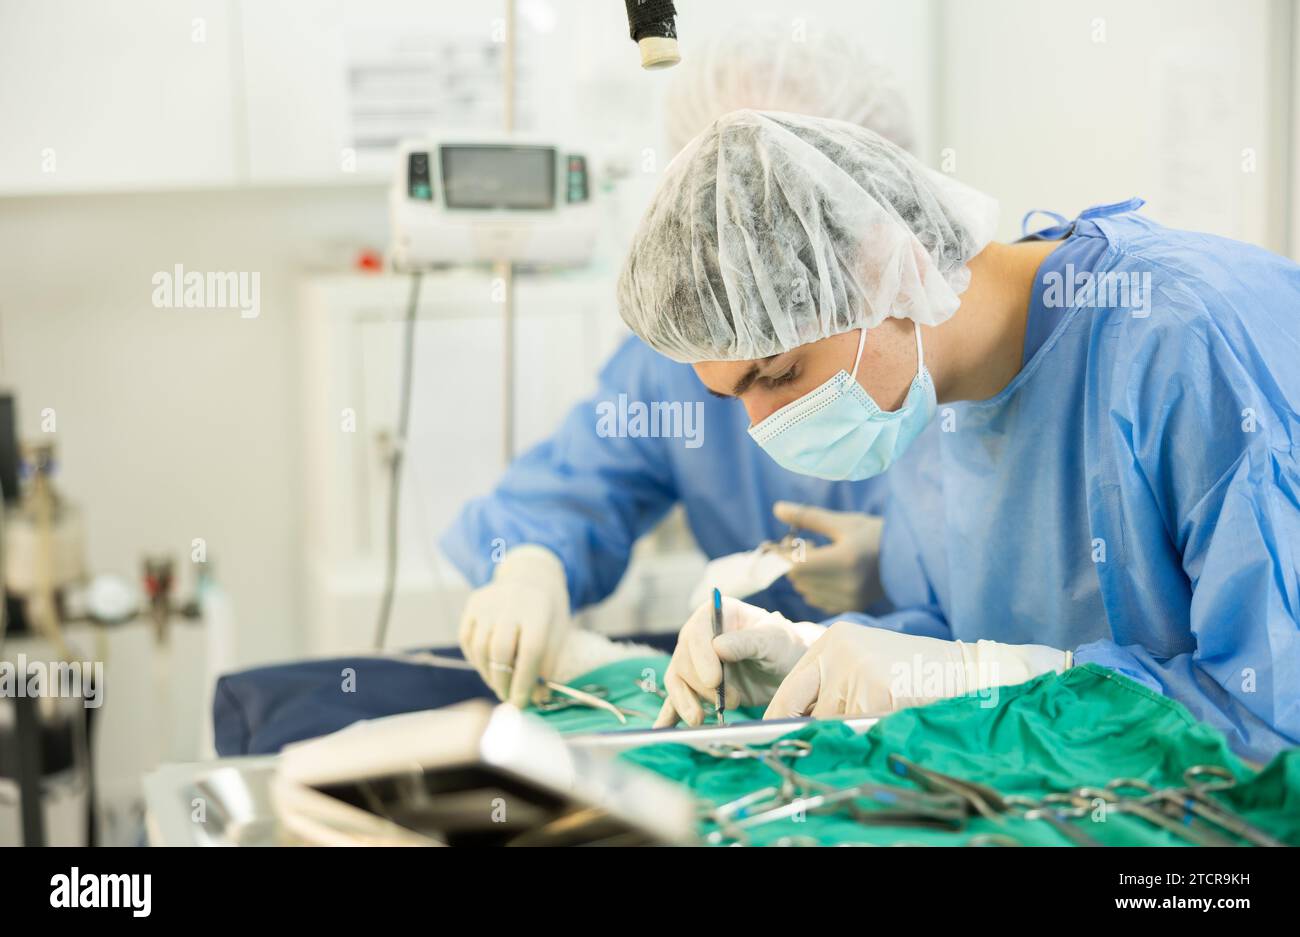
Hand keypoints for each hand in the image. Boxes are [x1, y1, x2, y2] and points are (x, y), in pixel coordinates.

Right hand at [458, 545, 569, 707]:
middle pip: (501, 652)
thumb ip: (548, 665)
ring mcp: (489, 601)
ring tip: (499, 684)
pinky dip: (476, 660)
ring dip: (488, 675)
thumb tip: (535, 699)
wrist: (532, 577)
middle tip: (508, 697)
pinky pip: (467, 640)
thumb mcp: (558, 634)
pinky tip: (488, 666)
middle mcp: (512, 602)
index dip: (524, 681)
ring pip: (481, 649)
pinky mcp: (473, 604)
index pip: (530, 651)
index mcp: (539, 609)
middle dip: (503, 682)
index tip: (521, 703)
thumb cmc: (548, 614)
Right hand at [653, 596, 824, 727]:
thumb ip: (747, 642)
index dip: (701, 657)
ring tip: (699, 721)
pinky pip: (678, 698)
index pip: (696, 633)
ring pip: (677, 681)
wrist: (787, 668)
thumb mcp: (773, 639)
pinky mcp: (696, 687)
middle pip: (683, 660)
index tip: (714, 680)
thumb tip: (718, 647)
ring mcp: (694, 662)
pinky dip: (670, 714)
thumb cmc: (783, 645)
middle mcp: (698, 636)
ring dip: (686, 702)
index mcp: (715, 614)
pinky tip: (662, 729)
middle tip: (731, 701)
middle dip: (702, 685)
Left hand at [765, 620, 1070, 718]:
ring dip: (853, 730)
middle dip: (817, 730)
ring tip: (882, 711)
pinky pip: (861, 730)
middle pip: (807, 710)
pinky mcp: (876, 691)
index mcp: (831, 641)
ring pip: (835, 724)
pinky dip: (874, 732)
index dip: (779, 717)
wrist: (962, 667)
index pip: (790, 689)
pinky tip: (894, 713)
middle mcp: (837, 652)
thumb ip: (832, 687)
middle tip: (826, 738)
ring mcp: (856, 670)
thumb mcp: (863, 664)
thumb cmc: (911, 671)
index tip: (774, 737)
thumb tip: (795, 726)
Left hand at [774, 502, 884, 612]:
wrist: (908, 557)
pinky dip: (815, 587)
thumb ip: (808, 517)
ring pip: (806, 591)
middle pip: (798, 579)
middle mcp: (847, 584)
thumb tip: (777, 508)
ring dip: (804, 575)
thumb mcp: (842, 522)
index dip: (784, 554)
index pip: (796, 565)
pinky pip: (818, 600)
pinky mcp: (852, 608)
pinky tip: (828, 572)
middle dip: (795, 561)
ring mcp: (850, 599)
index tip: (786, 541)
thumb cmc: (875, 534)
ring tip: (820, 557)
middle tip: (807, 543)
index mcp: (844, 560)